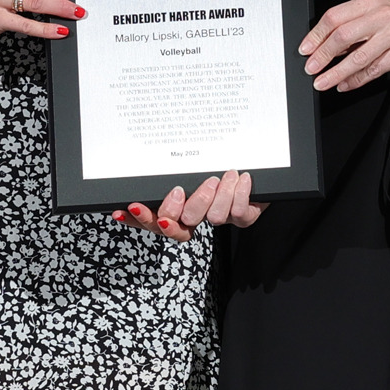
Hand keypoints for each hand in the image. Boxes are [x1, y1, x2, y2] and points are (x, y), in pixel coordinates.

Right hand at [115, 171, 264, 241]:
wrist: (256, 165)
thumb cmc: (216, 161)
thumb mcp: (189, 164)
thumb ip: (168, 170)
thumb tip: (138, 159)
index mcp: (179, 206)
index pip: (152, 221)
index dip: (140, 219)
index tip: (132, 206)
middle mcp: (197, 217)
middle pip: (178, 229)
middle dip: (178, 210)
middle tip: (178, 191)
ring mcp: (220, 219)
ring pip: (213, 218)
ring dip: (218, 194)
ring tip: (223, 174)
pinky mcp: (244, 217)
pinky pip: (239, 212)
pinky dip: (240, 192)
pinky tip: (240, 177)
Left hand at [300, 0, 389, 92]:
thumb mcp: (379, 14)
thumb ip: (353, 26)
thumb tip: (322, 46)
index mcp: (369, 2)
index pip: (334, 17)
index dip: (316, 35)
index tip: (305, 49)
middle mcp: (382, 14)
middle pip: (343, 36)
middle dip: (322, 55)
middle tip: (310, 68)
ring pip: (358, 56)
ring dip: (336, 72)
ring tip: (322, 82)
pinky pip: (374, 69)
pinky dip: (357, 80)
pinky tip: (345, 85)